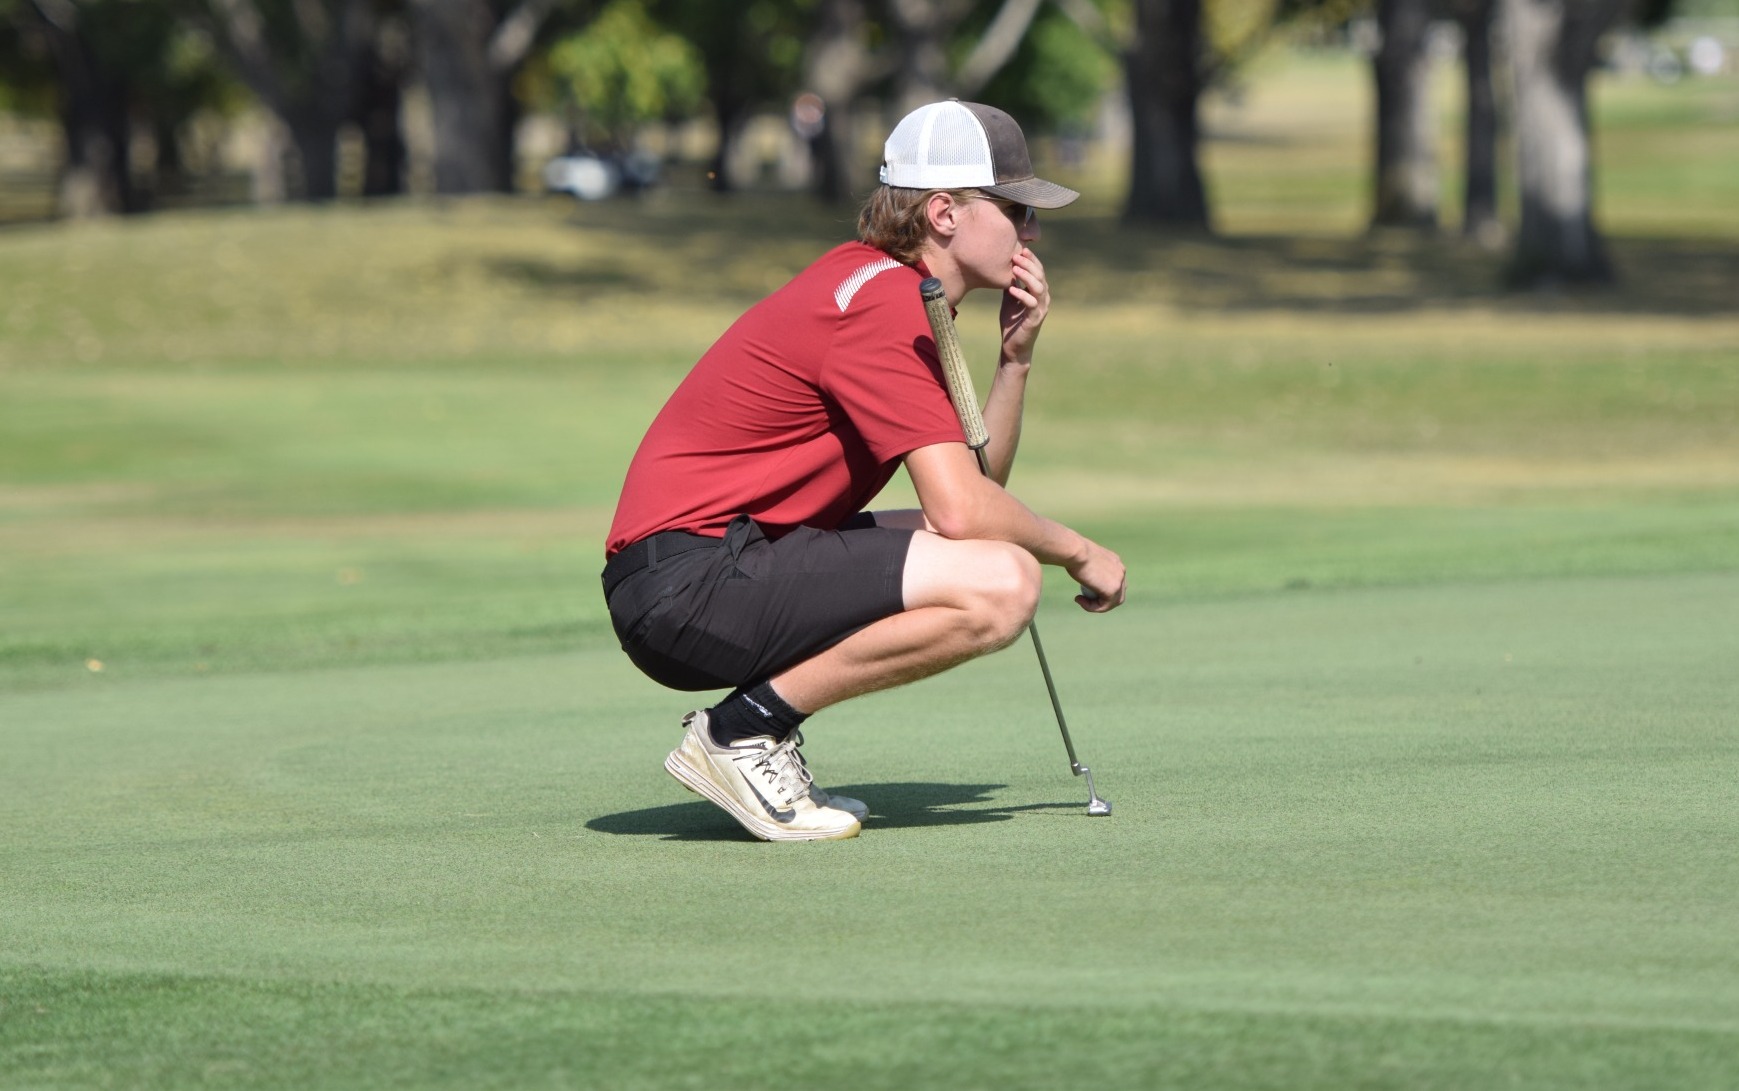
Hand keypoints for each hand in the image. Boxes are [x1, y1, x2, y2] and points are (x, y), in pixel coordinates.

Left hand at [1000, 248, 1049, 365]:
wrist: (1013, 347)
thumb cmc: (1012, 323)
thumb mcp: (1010, 299)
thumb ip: (1011, 284)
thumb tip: (1004, 268)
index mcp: (1039, 292)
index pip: (1038, 271)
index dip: (1031, 259)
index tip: (1020, 249)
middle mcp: (1043, 298)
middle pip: (1040, 275)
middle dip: (1029, 264)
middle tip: (1016, 255)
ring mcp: (1041, 308)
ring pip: (1039, 287)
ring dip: (1027, 276)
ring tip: (1015, 268)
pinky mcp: (1035, 319)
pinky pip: (1031, 303)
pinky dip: (1022, 294)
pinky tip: (1012, 289)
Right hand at [1067, 540, 1125, 613]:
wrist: (1075, 551)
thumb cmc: (1074, 552)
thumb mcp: (1085, 558)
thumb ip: (1089, 566)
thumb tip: (1084, 573)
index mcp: (1116, 562)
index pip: (1114, 582)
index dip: (1102, 590)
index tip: (1085, 590)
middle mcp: (1121, 571)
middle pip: (1118, 594)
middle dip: (1102, 601)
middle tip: (1085, 600)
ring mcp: (1119, 581)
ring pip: (1112, 602)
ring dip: (1096, 606)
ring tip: (1080, 600)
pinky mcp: (1113, 590)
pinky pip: (1104, 606)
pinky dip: (1092, 607)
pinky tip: (1079, 599)